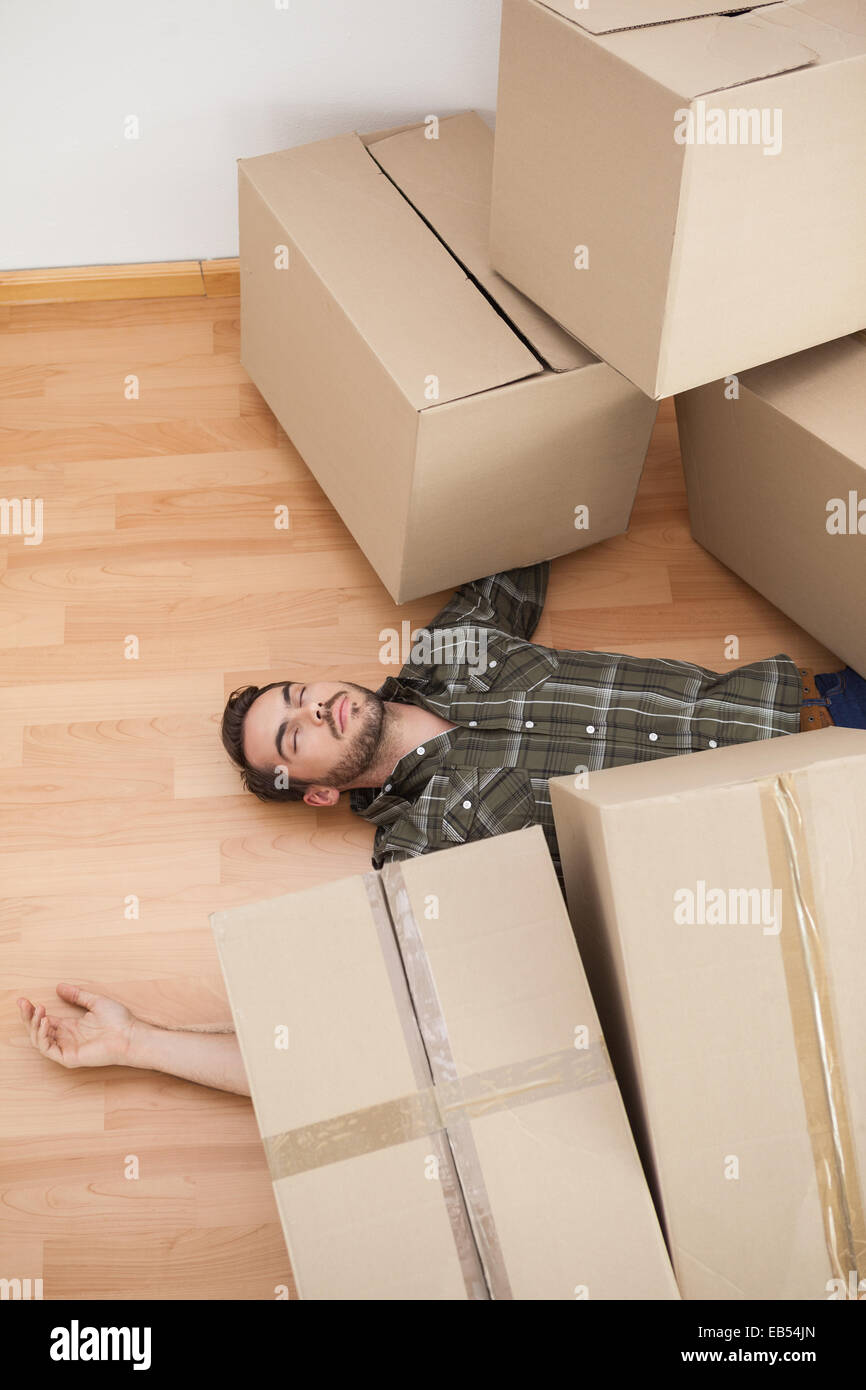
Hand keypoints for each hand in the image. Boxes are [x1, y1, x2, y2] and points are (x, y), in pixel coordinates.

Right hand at [17, 983, 136, 1069]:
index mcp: (71, 1026)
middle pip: (38, 1029)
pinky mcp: (69, 1057)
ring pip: (39, 1040)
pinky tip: (45, 1022)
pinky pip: (48, 1049)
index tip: (25, 999)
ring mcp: (66, 1048)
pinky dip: (42, 1036)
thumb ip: (77, 995)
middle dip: (28, 1016)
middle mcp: (66, 1038)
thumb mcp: (95, 1001)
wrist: (130, 1034)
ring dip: (33, 1025)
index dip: (33, 1010)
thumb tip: (59, 986)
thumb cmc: (119, 1020)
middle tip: (23, 1003)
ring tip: (38, 1010)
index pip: (45, 1019)